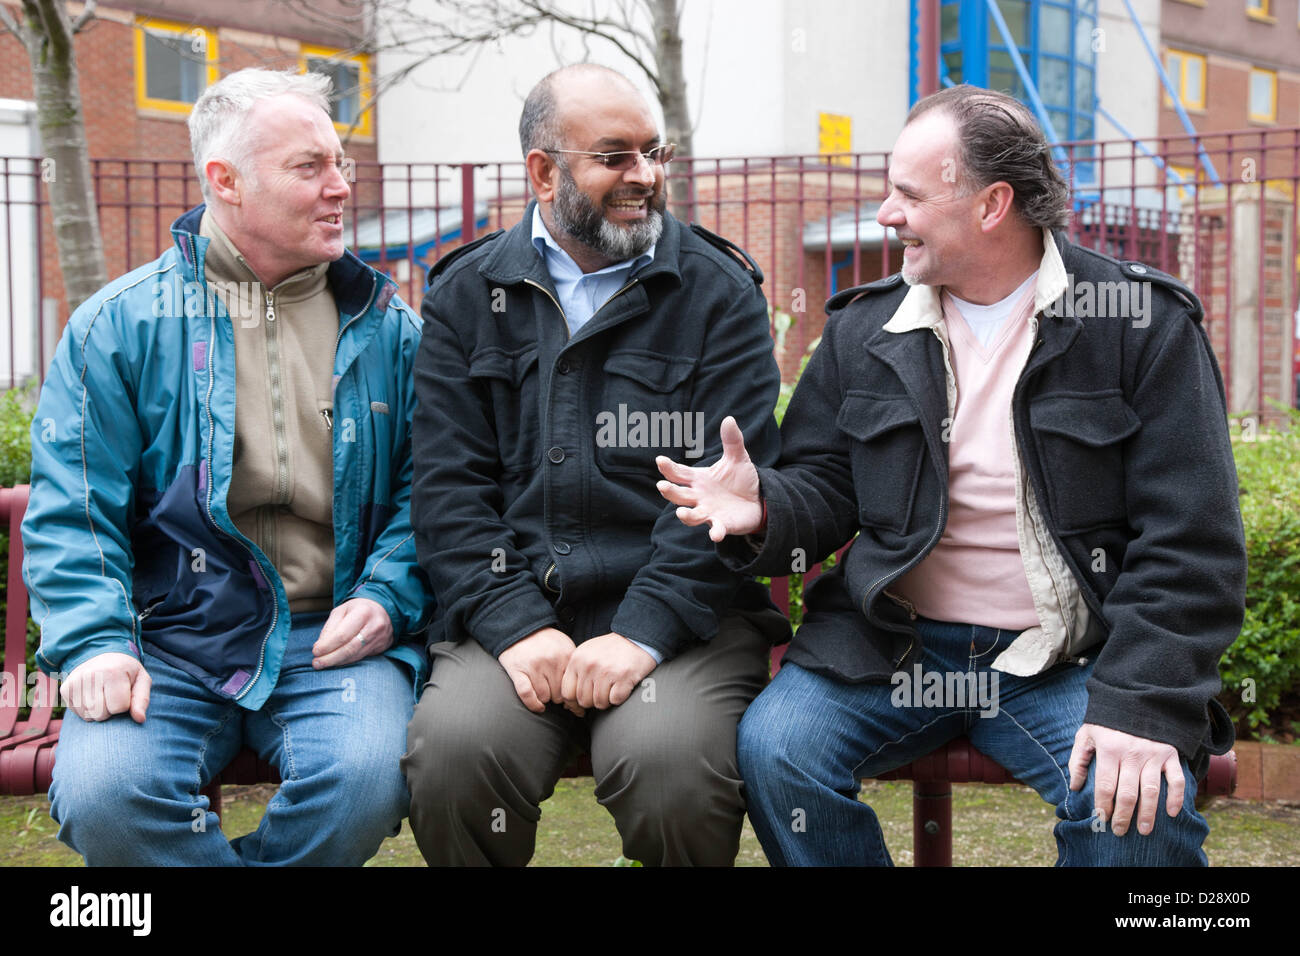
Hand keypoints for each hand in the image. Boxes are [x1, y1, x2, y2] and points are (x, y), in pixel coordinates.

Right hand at [61, 652, 150, 723]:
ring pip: (88, 715)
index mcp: (113, 672)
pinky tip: (92, 697)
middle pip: (101, 714)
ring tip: (103, 696)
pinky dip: (87, 711)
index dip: (124, 705)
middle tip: (113, 696)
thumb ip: (141, 700)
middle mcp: (91, 675)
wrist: (104, 656)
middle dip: (110, 711)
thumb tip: (140, 719)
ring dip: (98, 712)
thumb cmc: (126, 672)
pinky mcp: (65, 689)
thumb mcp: (141, 680)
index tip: (124, 694)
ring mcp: (75, 681)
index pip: (118, 707)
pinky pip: (78, 714)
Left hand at [312, 598, 393, 668]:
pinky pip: (362, 657)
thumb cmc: (359, 609)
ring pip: (356, 655)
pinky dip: (347, 661)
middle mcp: (375, 626)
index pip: (343, 634)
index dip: (328, 645)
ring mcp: (380, 638)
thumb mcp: (342, 610)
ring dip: (337, 662)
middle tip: (317, 663)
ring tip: (323, 664)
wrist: (384, 610)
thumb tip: (320, 646)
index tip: (315, 651)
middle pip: (350, 648)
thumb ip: (330, 627)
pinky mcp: (382, 647)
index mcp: (363, 613)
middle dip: (331, 658)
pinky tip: (337, 662)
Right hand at [498, 627, 576, 713]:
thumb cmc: (546, 642)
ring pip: (545, 697)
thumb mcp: (565, 647)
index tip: (573, 701)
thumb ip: (573, 666)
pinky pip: (526, 694)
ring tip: (544, 690)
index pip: (574, 685)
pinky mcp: (517, 671)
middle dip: (558, 697)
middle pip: (560, 694)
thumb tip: (581, 694)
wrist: (521, 629)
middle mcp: (550, 661)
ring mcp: (533, 666)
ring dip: (545, 698)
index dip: (573, 696)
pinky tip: (539, 706)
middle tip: (555, 692)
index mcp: (565, 655)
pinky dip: (533, 704)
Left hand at [560, 633, 656, 710]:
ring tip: (612, 688)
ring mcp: (606, 671)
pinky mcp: (623, 677)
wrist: (636, 638)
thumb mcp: (587, 654)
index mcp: (577, 659)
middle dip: (593, 701)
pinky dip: (620, 697)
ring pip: (599, 703)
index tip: (583, 701)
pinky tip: (622, 686)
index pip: (567, 692)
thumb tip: (568, 701)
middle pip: (583, 700)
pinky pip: (615, 700)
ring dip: (607, 700)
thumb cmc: (611, 649)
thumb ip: (576, 672)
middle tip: (602, 691)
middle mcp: (589, 665)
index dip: (574, 702)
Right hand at [656, 416, 762, 541]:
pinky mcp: (722, 524)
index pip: (679, 473)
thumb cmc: (741, 480)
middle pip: (679, 495)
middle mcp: (699, 497)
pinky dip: (715, 532)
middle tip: (662, 485)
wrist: (758, 501)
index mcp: (699, 479)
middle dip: (670, 491)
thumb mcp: (737, 458)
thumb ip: (732, 441)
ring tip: (681, 513)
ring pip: (691, 516)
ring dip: (686, 516)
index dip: (669, 468)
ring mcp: (709, 512)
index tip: (660, 460)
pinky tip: (715, 534)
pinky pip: (716, 529)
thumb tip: (729, 419)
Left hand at [1068, 723, 1184, 836]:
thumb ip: (1078, 760)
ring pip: (1151, 791)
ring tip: (1143, 830)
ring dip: (1148, 814)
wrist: (1136, 697)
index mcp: (1109, 749)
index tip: (1101, 819)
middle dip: (1123, 816)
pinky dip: (1176, 798)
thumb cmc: (1107, 720)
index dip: (1103, 806)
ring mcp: (1153, 755)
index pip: (1106, 786)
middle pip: (1128, 794)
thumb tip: (1075, 787)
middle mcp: (1132, 754)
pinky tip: (1171, 813)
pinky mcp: (1170, 754)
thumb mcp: (1086, 734)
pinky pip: (1177, 779)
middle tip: (1119, 831)